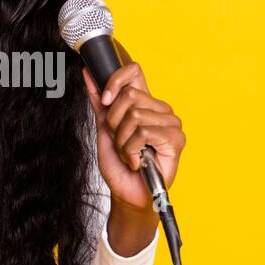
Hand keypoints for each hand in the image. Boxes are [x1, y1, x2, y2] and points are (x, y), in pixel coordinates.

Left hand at [82, 61, 185, 215]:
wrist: (126, 192)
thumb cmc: (119, 164)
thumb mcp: (104, 128)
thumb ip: (99, 102)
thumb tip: (88, 73)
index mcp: (145, 103)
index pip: (134, 71)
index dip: (114, 81)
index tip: (104, 101)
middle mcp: (160, 109)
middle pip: (129, 96)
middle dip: (115, 124)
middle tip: (121, 143)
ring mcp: (171, 123)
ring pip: (135, 115)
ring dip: (123, 141)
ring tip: (130, 154)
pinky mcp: (176, 138)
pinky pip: (143, 132)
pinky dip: (132, 151)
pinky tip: (138, 161)